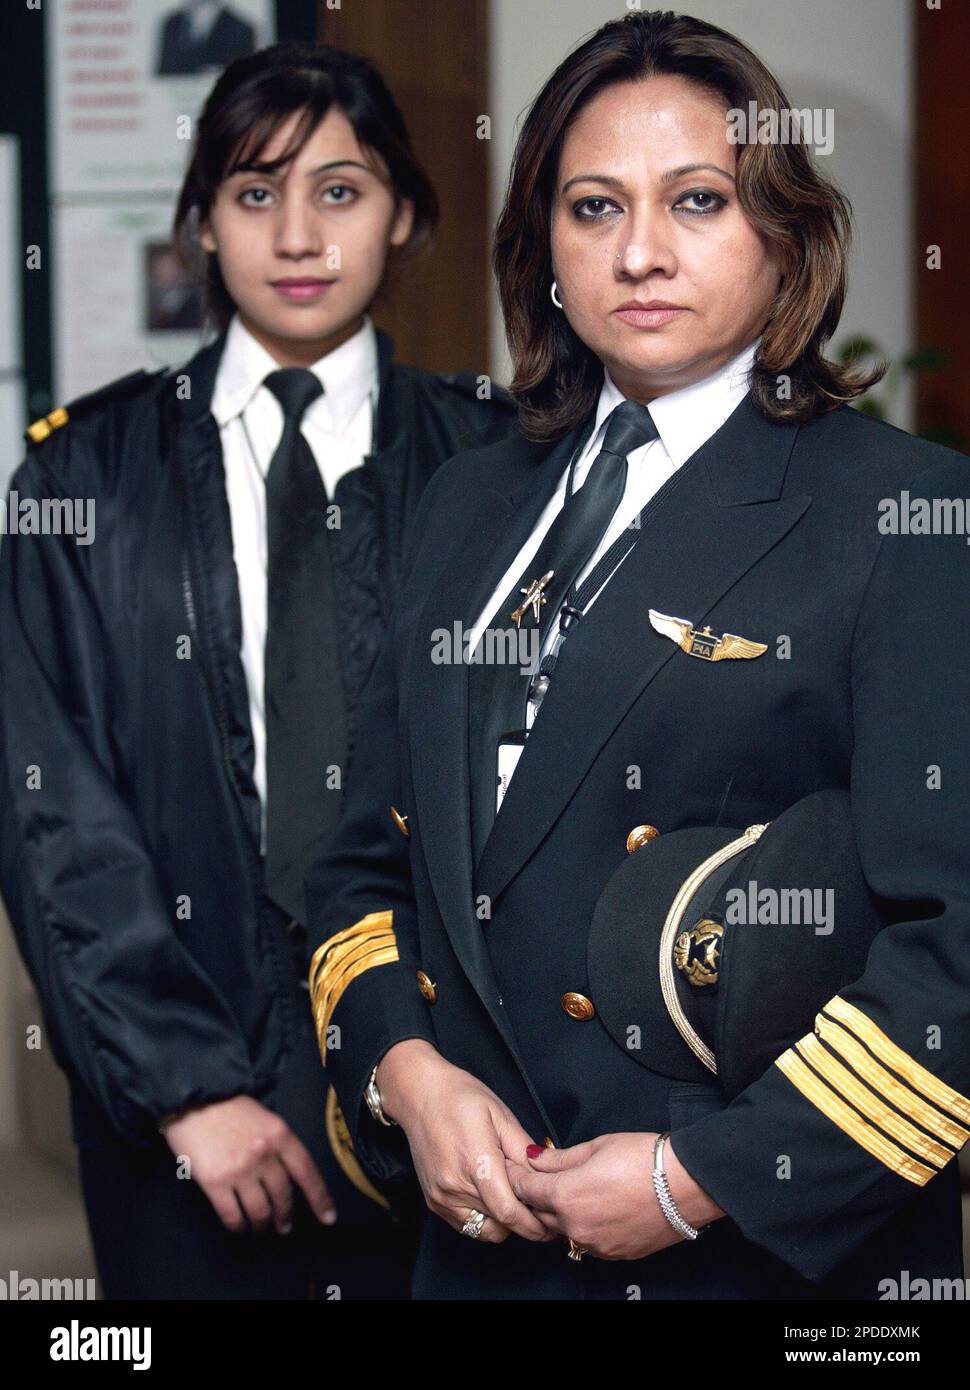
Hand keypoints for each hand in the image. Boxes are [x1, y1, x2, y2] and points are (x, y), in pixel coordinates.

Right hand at [162, 1095, 335, 1234]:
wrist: (193, 1099)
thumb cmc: (229, 1107)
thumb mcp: (265, 1118)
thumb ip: (277, 1144)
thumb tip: (286, 1176)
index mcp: (280, 1135)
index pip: (307, 1172)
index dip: (320, 1198)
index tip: (328, 1218)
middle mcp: (264, 1154)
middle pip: (283, 1196)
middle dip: (285, 1216)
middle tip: (284, 1226)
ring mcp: (240, 1170)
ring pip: (260, 1211)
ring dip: (263, 1225)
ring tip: (261, 1228)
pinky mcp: (215, 1182)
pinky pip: (232, 1215)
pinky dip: (238, 1226)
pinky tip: (239, 1227)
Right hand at [376, 1039, 555, 1244]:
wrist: (419, 1094)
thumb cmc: (461, 1098)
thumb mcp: (501, 1116)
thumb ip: (525, 1153)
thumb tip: (545, 1179)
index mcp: (476, 1162)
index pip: (508, 1212)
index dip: (533, 1225)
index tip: (550, 1226)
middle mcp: (454, 1186)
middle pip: (499, 1224)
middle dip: (523, 1221)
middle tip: (534, 1204)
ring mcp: (441, 1197)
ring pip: (483, 1231)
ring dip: (502, 1222)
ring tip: (510, 1197)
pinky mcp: (433, 1202)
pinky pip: (466, 1225)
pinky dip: (483, 1218)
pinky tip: (490, 1196)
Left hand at [506, 1131, 724, 1259]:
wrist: (686, 1185)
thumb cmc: (644, 1158)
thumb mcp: (596, 1147)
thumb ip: (559, 1158)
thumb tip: (534, 1158)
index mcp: (565, 1196)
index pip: (524, 1190)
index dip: (515, 1176)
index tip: (512, 1168)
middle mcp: (575, 1226)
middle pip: (538, 1215)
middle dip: (535, 1198)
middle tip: (537, 1179)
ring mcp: (595, 1245)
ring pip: (562, 1232)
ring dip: (558, 1215)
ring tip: (571, 1192)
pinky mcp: (614, 1254)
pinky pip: (587, 1242)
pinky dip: (583, 1227)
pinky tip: (595, 1209)